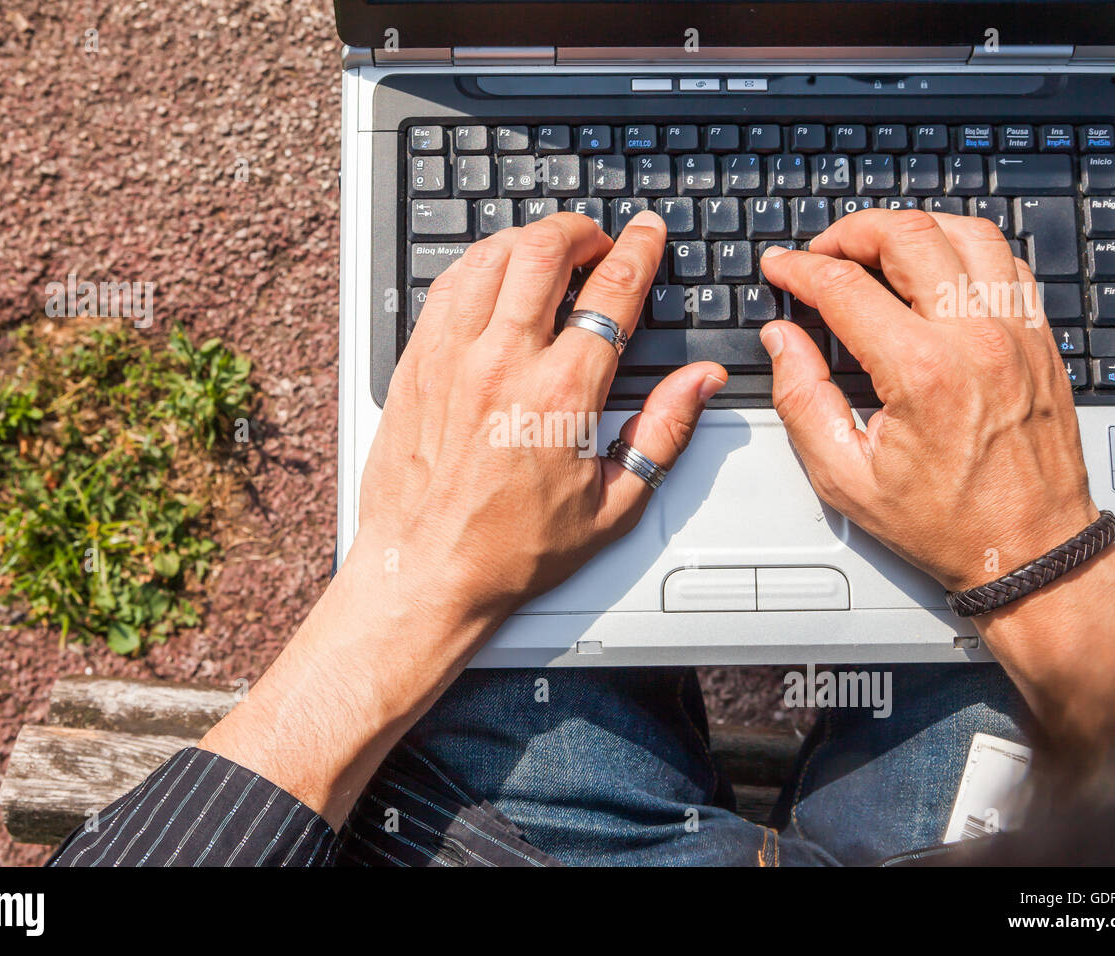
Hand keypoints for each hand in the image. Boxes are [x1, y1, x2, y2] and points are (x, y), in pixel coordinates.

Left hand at [204, 211, 724, 824]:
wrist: (425, 575)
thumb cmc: (511, 552)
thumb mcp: (613, 506)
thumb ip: (663, 433)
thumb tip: (700, 382)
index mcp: (561, 394)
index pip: (611, 293)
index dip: (638, 250)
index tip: (647, 233)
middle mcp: (503, 363)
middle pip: (544, 251)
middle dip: (580, 231)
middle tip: (598, 240)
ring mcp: (451, 358)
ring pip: (488, 257)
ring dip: (526, 240)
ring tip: (547, 251)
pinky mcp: (414, 365)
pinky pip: (445, 287)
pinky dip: (476, 266)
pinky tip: (491, 277)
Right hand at [758, 209, 1096, 591]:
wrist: (1028, 549)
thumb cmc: (945, 523)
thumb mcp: (845, 478)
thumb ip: (802, 401)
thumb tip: (782, 341)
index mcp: (921, 372)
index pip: (846, 286)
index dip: (800, 268)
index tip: (781, 268)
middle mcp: (976, 339)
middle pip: (909, 235)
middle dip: (851, 232)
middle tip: (822, 252)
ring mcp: (1016, 332)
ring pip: (966, 231)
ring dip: (912, 228)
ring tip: (876, 248)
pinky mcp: (1040, 338)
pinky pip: (1006, 260)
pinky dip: (964, 247)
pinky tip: (936, 266)